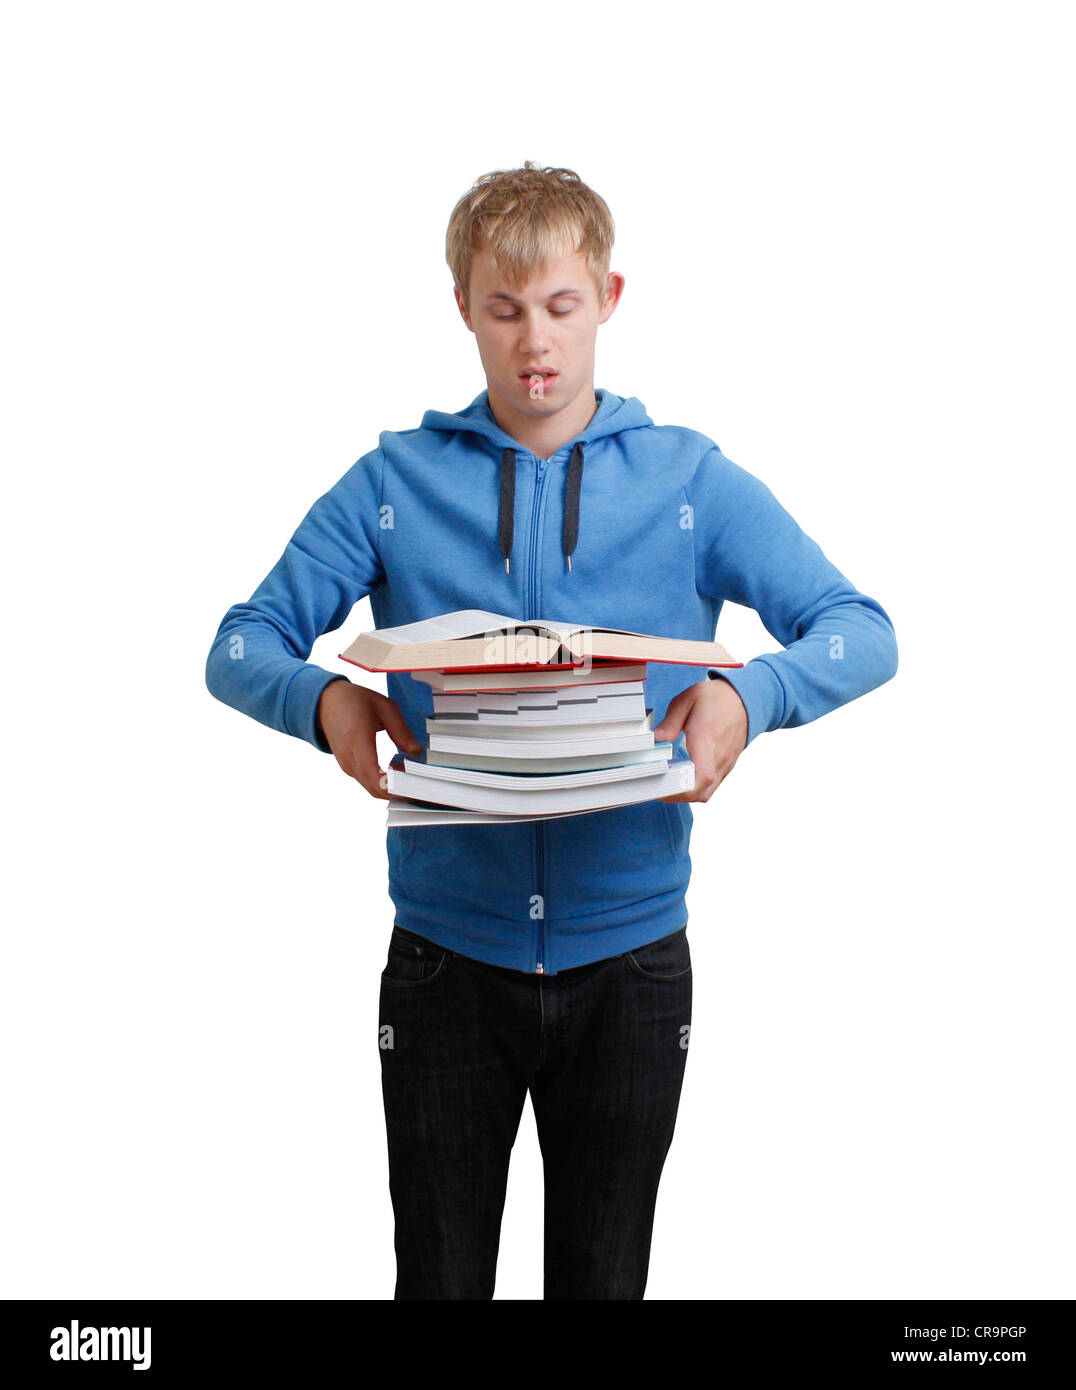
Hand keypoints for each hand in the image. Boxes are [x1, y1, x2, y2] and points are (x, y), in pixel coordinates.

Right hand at [316, 679, 422, 798]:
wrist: (325, 702)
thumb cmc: (354, 700)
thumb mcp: (384, 707)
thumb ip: (401, 730)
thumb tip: (416, 751)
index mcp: (357, 739)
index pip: (373, 774)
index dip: (392, 787)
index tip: (412, 789)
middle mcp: (349, 757)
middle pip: (375, 788)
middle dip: (399, 793)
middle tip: (423, 790)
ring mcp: (347, 764)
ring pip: (372, 788)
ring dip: (392, 790)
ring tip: (414, 784)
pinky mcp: (349, 766)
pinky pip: (368, 782)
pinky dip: (384, 784)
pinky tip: (400, 776)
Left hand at [653, 678, 747, 802]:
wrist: (744, 698)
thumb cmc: (716, 698)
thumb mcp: (687, 700)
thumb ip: (670, 722)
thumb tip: (656, 739)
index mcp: (707, 737)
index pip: (702, 775)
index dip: (682, 790)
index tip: (663, 788)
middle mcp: (719, 755)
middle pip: (701, 791)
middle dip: (677, 796)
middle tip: (658, 788)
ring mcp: (725, 763)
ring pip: (707, 792)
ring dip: (686, 795)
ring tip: (668, 785)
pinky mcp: (726, 765)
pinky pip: (712, 786)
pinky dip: (696, 789)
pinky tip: (682, 778)